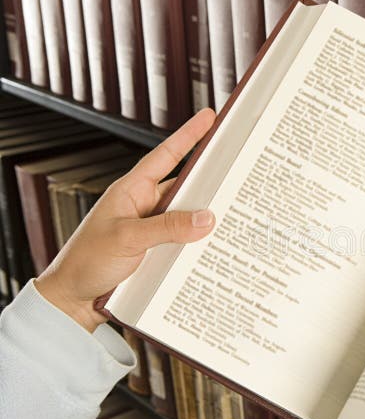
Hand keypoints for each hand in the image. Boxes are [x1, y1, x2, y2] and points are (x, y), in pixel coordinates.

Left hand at [35, 109, 216, 332]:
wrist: (72, 301)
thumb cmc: (86, 262)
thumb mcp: (127, 239)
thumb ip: (167, 227)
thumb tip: (206, 217)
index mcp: (131, 191)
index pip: (165, 156)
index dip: (188, 136)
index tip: (209, 117)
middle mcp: (144, 206)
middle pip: (185, 187)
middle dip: (209, 181)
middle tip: (238, 171)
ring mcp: (151, 229)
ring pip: (187, 217)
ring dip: (205, 219)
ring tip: (234, 214)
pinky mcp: (156, 252)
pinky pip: (184, 241)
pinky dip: (199, 243)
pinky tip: (215, 247)